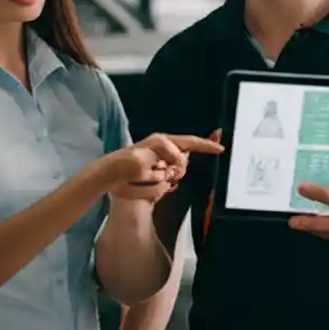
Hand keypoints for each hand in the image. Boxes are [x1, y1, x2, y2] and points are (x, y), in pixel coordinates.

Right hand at [103, 133, 222, 202]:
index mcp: (163, 141)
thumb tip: (186, 161)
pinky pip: (155, 182)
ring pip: (168, 175)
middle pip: (182, 161)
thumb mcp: (158, 167)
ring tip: (142, 181)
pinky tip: (137, 184)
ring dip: (159, 184)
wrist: (108, 173)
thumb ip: (173, 164)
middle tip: (160, 175)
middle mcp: (158, 141)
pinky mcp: (138, 162)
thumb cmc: (134, 171)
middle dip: (175, 172)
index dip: (205, 145)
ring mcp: (149, 150)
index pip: (188, 142)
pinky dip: (149, 189)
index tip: (220, 149)